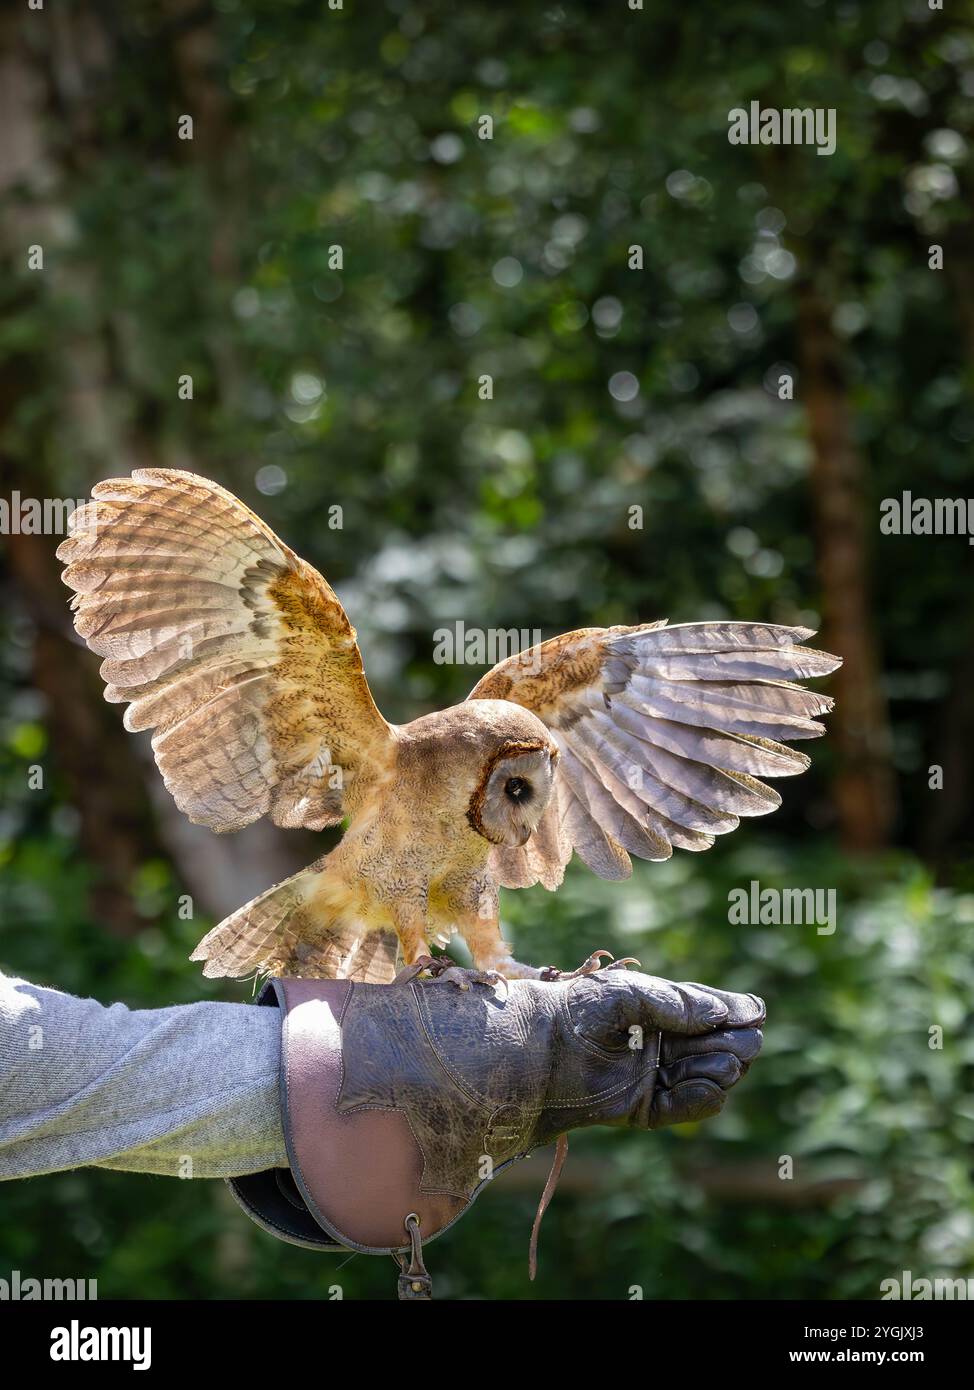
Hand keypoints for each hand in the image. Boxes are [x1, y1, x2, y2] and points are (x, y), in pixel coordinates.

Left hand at [550, 970, 763, 1133]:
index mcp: (661, 1009)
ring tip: (722, 1061)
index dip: (735, 1012)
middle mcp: (662, 1042)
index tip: (755, 1013)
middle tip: (745, 1041)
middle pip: (718, 1045)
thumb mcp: (630, 992)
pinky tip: (714, 1085)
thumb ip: (677, 1002)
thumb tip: (725, 1013)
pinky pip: (686, 1107)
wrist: (539, 1049)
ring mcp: (654, 1075)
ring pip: (709, 1076)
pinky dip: (703, 1098)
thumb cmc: (579, 1009)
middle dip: (736, 1043)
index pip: (710, 1011)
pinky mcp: (644, 1107)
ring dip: (723, 1068)